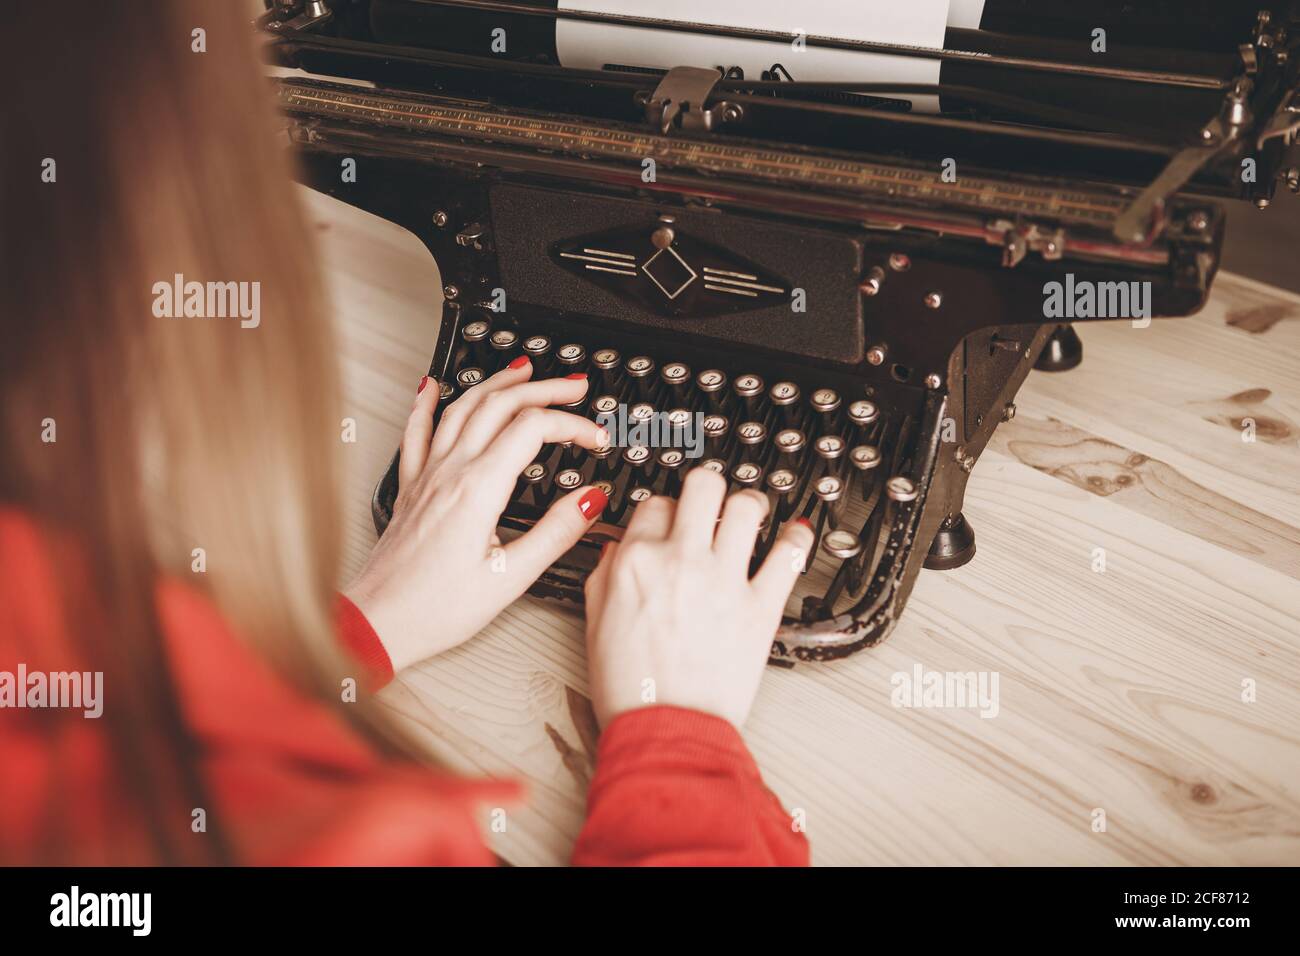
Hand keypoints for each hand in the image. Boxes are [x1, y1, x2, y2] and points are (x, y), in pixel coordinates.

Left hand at [344, 361, 609, 671]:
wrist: (377, 623)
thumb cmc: (434, 609)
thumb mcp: (510, 578)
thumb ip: (556, 534)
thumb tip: (590, 500)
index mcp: (478, 490)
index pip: (533, 429)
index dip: (572, 424)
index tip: (595, 438)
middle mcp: (450, 472)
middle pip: (501, 406)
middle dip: (544, 388)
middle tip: (576, 385)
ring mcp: (427, 475)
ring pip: (462, 408)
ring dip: (497, 383)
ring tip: (524, 370)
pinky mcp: (410, 488)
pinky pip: (417, 431)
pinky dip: (427, 402)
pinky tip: (432, 385)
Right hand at [583, 468, 813, 728]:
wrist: (666, 732)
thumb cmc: (631, 690)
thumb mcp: (595, 625)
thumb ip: (606, 577)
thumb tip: (618, 550)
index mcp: (636, 562)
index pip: (655, 505)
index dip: (664, 511)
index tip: (671, 521)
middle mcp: (681, 561)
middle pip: (703, 486)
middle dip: (707, 488)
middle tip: (713, 503)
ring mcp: (724, 581)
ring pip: (747, 508)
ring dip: (750, 505)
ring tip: (752, 512)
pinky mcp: (760, 608)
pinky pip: (788, 557)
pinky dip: (796, 540)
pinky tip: (797, 534)